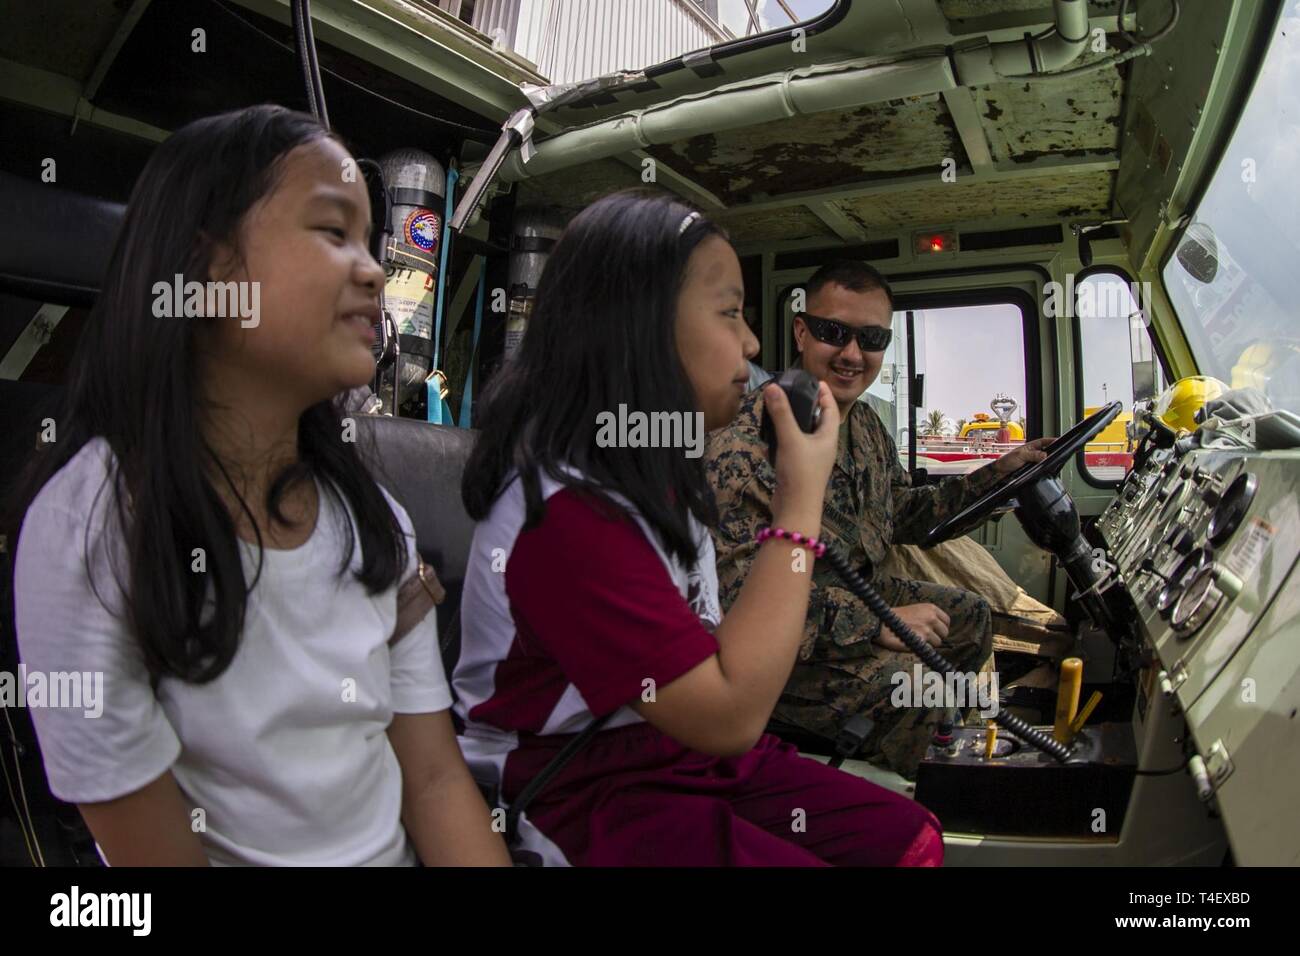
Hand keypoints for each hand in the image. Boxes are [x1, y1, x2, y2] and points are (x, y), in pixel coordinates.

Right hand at [766, 379, 839, 524]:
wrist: (795, 509)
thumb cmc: (800, 473)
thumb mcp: (790, 439)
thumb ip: (781, 413)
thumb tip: (773, 388)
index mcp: (828, 436)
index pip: (830, 409)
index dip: (824, 394)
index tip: (815, 381)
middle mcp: (822, 446)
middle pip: (816, 420)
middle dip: (806, 406)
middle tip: (793, 393)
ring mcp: (810, 458)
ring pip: (802, 434)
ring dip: (791, 423)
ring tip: (778, 412)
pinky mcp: (798, 468)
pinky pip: (790, 448)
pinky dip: (780, 441)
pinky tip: (767, 440)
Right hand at [876, 603, 948, 652]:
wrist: (880, 622)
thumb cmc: (896, 617)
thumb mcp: (915, 610)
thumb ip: (929, 616)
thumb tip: (940, 628)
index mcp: (930, 608)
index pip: (946, 621)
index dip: (941, 627)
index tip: (934, 631)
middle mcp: (931, 617)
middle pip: (944, 633)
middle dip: (936, 636)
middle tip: (924, 637)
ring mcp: (926, 629)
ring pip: (937, 643)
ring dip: (928, 644)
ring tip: (915, 639)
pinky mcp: (920, 641)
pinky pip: (929, 649)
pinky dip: (922, 649)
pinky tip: (912, 644)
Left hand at [991, 436, 1054, 476]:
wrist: (1000, 471)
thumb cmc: (1007, 460)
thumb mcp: (1021, 456)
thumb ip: (1033, 455)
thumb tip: (1044, 455)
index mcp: (1030, 446)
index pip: (1044, 441)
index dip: (1052, 441)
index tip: (1060, 441)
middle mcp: (1033, 453)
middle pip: (1046, 451)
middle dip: (1053, 452)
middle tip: (1060, 453)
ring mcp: (1032, 461)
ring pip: (1044, 460)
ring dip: (1048, 461)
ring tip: (1054, 463)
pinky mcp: (1031, 468)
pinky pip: (1040, 467)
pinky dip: (1043, 468)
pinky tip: (1046, 470)